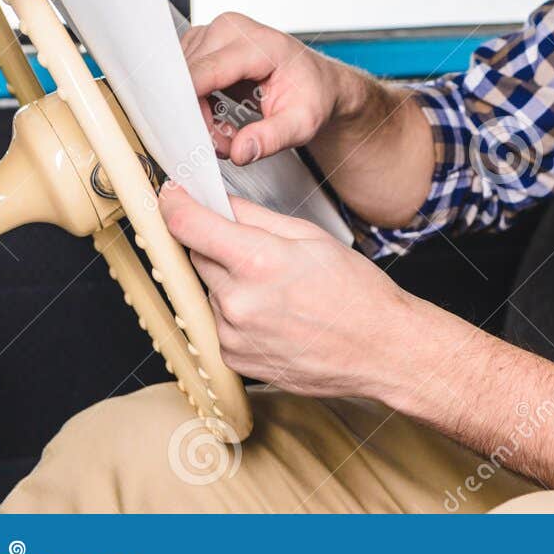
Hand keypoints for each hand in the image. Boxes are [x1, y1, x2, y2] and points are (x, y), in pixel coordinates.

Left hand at [159, 182, 553, 487]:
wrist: (381, 350)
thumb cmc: (358, 293)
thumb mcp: (311, 236)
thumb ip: (255, 217)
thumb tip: (216, 202)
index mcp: (258, 262)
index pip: (188, 225)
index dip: (174, 202)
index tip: (172, 194)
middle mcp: (238, 302)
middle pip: (198, 256)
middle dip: (216, 244)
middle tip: (256, 248)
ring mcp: (233, 335)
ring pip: (210, 290)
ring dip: (230, 281)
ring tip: (278, 289)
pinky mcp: (235, 359)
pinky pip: (220, 323)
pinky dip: (238, 312)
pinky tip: (275, 314)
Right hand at [181, 12, 341, 165]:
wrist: (318, 82)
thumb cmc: (312, 95)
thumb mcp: (303, 124)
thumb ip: (272, 138)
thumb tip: (241, 150)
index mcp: (259, 44)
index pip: (203, 73)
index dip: (191, 110)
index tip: (195, 139)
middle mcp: (231, 30)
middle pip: (187, 78)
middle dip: (198, 119)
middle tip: (223, 144)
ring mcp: (214, 33)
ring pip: (179, 79)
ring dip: (195, 113)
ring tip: (225, 131)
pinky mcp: (204, 43)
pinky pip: (182, 76)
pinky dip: (194, 102)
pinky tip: (216, 114)